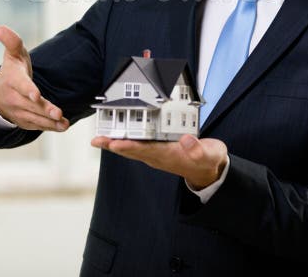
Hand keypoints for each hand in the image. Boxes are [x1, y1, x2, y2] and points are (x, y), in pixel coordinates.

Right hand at [0, 25, 68, 131]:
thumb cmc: (12, 71)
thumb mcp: (12, 54)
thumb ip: (12, 42)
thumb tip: (1, 28)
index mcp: (12, 80)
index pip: (20, 85)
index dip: (28, 90)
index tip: (35, 94)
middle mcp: (13, 98)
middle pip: (30, 105)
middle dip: (44, 110)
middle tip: (57, 113)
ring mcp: (18, 111)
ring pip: (35, 118)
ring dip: (49, 122)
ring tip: (63, 123)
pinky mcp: (24, 121)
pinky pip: (37, 126)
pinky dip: (50, 127)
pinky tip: (62, 126)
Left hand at [91, 134, 227, 188]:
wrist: (208, 170)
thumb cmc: (208, 160)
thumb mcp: (210, 154)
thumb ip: (199, 149)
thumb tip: (187, 140)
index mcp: (170, 155)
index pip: (146, 149)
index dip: (130, 146)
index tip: (115, 143)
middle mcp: (159, 156)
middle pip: (132, 150)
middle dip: (114, 145)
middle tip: (97, 141)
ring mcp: (156, 155)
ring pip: (132, 149)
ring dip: (115, 144)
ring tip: (98, 139)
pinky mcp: (157, 151)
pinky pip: (137, 146)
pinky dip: (124, 140)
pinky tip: (115, 137)